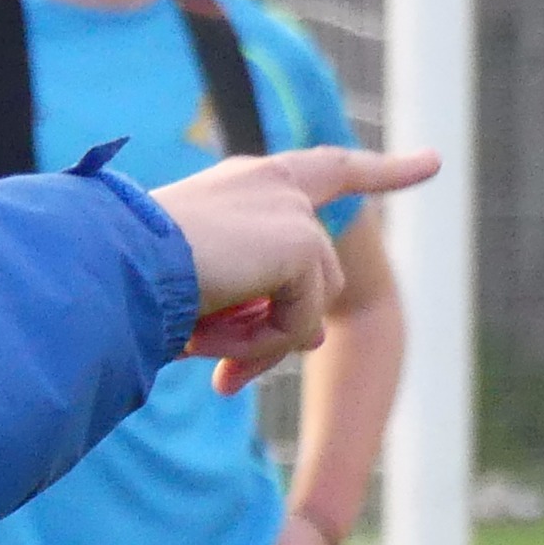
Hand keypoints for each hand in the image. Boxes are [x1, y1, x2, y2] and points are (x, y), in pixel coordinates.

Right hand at [150, 146, 441, 391]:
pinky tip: (218, 337)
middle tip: (223, 380)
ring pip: (310, 307)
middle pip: (315, 276)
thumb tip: (310, 343)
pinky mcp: (299, 243)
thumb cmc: (124, 281)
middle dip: (277, 335)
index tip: (433, 163)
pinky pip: (302, 325)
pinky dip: (262, 346)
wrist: (109, 262)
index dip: (382, 170)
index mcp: (243, 184)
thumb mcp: (193, 295)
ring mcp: (291, 211)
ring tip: (205, 345)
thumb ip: (253, 308)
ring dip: (262, 341)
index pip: (326, 169)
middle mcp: (272, 185)